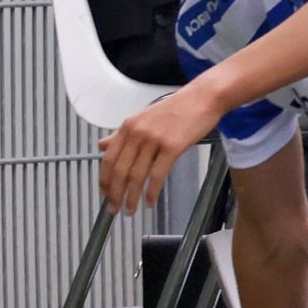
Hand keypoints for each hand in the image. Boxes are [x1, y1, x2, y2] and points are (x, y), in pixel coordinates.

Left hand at [99, 85, 218, 217]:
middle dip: (115, 194)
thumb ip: (122, 134)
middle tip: (114, 209)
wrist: (204, 97)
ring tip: (131, 210)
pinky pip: (157, 175)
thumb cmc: (178, 108)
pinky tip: (150, 201)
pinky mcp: (172, 147)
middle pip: (120, 171)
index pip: (108, 159)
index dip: (104, 181)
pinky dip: (152, 192)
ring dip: (132, 197)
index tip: (105, 195)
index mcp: (128, 126)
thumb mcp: (144, 117)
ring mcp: (155, 140)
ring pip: (137, 176)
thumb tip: (102, 145)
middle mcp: (138, 133)